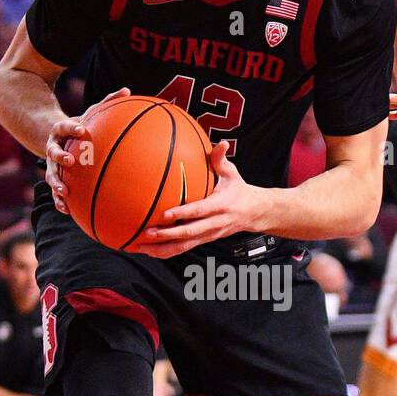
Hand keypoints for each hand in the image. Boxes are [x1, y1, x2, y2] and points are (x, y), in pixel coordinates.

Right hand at [45, 89, 129, 213]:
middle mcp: (54, 147)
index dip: (72, 128)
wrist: (58, 139)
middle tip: (70, 161)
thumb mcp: (91, 113)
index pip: (64, 127)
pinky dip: (60, 200)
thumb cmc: (82, 126)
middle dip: (60, 157)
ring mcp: (52, 165)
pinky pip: (55, 192)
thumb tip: (128, 90)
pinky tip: (67, 210)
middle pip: (53, 152)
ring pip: (51, 174)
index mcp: (62, 131)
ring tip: (64, 192)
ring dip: (56, 184)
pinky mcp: (55, 178)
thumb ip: (108, 102)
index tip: (82, 130)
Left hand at [133, 142, 265, 257]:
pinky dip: (167, 252)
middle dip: (168, 234)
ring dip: (163, 248)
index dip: (183, 213)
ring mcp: (209, 235)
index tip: (165, 214)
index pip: (199, 210)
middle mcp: (214, 223)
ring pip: (185, 245)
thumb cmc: (238, 189)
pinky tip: (150, 252)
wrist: (254, 213)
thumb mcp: (232, 173)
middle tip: (147, 233)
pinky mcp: (204, 240)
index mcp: (220, 206)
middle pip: (189, 232)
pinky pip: (184, 248)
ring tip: (142, 247)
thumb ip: (221, 159)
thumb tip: (219, 143)